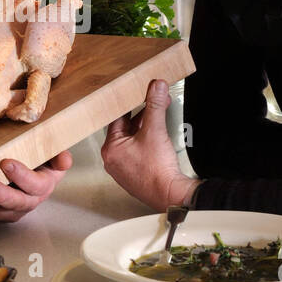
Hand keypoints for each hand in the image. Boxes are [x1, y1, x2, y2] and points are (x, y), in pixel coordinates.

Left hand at [0, 150, 72, 222]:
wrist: (29, 164)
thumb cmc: (38, 156)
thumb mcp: (51, 151)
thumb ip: (58, 153)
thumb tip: (64, 161)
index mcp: (44, 183)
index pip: (36, 184)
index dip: (23, 176)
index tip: (7, 163)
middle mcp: (30, 200)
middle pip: (18, 202)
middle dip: (2, 195)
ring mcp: (12, 209)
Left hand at [101, 79, 198, 211]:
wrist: (170, 194)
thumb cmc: (157, 170)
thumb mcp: (155, 130)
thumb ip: (155, 106)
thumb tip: (156, 87)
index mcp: (111, 148)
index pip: (117, 118)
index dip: (128, 104)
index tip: (135, 95)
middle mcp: (113, 159)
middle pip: (125, 129)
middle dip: (140, 116)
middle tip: (150, 103)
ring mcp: (123, 168)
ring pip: (131, 140)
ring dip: (144, 128)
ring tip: (157, 118)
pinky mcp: (134, 174)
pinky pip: (137, 152)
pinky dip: (145, 142)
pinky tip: (157, 137)